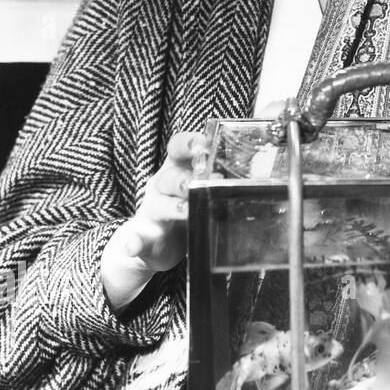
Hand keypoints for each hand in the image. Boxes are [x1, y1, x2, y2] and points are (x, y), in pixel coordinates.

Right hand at [102, 131, 207, 310]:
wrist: (155, 241)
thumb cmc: (187, 206)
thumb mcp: (202, 187)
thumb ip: (221, 175)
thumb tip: (257, 166)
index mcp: (177, 170)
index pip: (178, 148)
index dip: (189, 143)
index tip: (204, 142)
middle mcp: (162, 186)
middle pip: (171, 177)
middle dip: (186, 179)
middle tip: (202, 180)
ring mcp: (152, 211)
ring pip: (158, 204)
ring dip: (172, 206)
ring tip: (185, 209)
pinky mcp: (142, 237)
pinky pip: (132, 238)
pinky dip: (132, 243)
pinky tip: (132, 246)